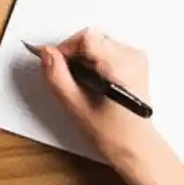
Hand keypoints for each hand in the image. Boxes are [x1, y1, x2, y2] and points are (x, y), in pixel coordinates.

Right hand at [35, 28, 161, 169]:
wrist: (137, 146)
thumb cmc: (113, 133)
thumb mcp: (76, 107)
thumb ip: (57, 76)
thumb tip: (47, 54)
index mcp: (119, 67)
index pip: (85, 38)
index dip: (65, 49)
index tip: (57, 64)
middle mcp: (132, 58)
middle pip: (92, 38)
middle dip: (75, 55)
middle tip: (71, 79)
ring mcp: (137, 58)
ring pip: (98, 42)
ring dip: (85, 58)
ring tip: (85, 84)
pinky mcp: (137, 61)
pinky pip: (108, 48)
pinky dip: (96, 60)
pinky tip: (96, 82)